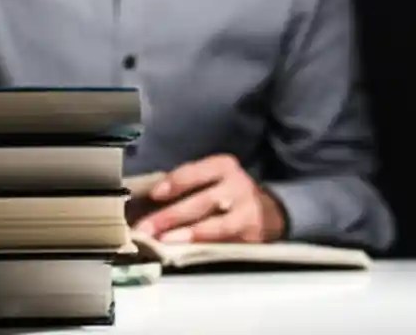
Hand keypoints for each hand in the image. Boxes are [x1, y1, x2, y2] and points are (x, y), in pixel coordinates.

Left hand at [131, 154, 286, 243]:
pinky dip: (203, 246)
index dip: (174, 183)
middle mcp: (237, 185)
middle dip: (170, 216)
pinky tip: (186, 250)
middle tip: (146, 228)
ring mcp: (246, 211)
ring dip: (186, 234)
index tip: (154, 194)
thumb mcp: (212, 179)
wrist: (269, 211)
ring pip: (215, 224)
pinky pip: (224, 242)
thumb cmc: (227, 193)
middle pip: (201, 201)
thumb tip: (147, 202)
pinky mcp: (251, 235)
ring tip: (165, 241)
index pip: (195, 172)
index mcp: (223, 166)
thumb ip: (187, 186)